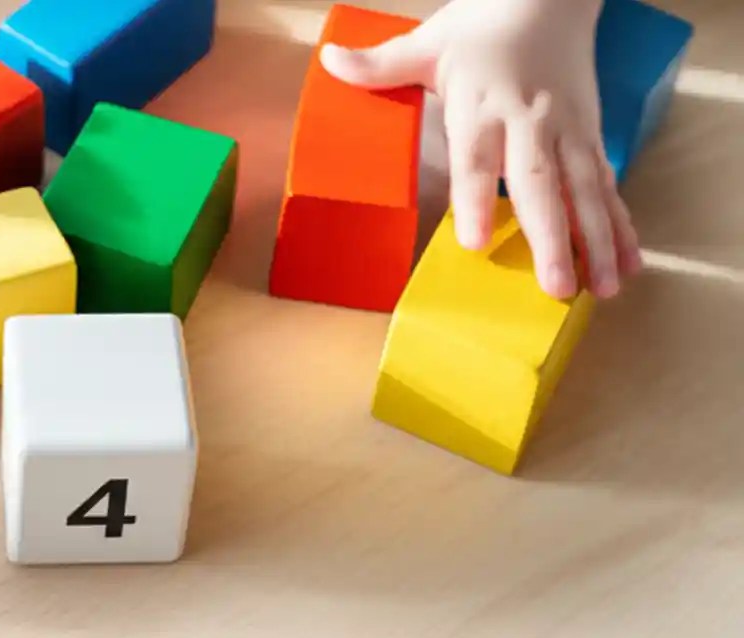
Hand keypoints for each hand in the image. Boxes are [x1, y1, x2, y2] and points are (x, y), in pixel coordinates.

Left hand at [320, 0, 640, 298]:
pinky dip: (622, 224)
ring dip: (597, 242)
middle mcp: (530, 122)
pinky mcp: (591, 136)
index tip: (472, 240)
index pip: (477, 157)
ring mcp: (567, 132)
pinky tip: (630, 262)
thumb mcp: (430, 42)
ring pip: (586, 191)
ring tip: (603, 289)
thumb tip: (329, 62)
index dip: (475, 197)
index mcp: (483, 104)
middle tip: (554, 286)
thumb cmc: (485, 26)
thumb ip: (382, 64)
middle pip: (540, 183)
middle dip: (551, 236)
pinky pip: (608, 186)